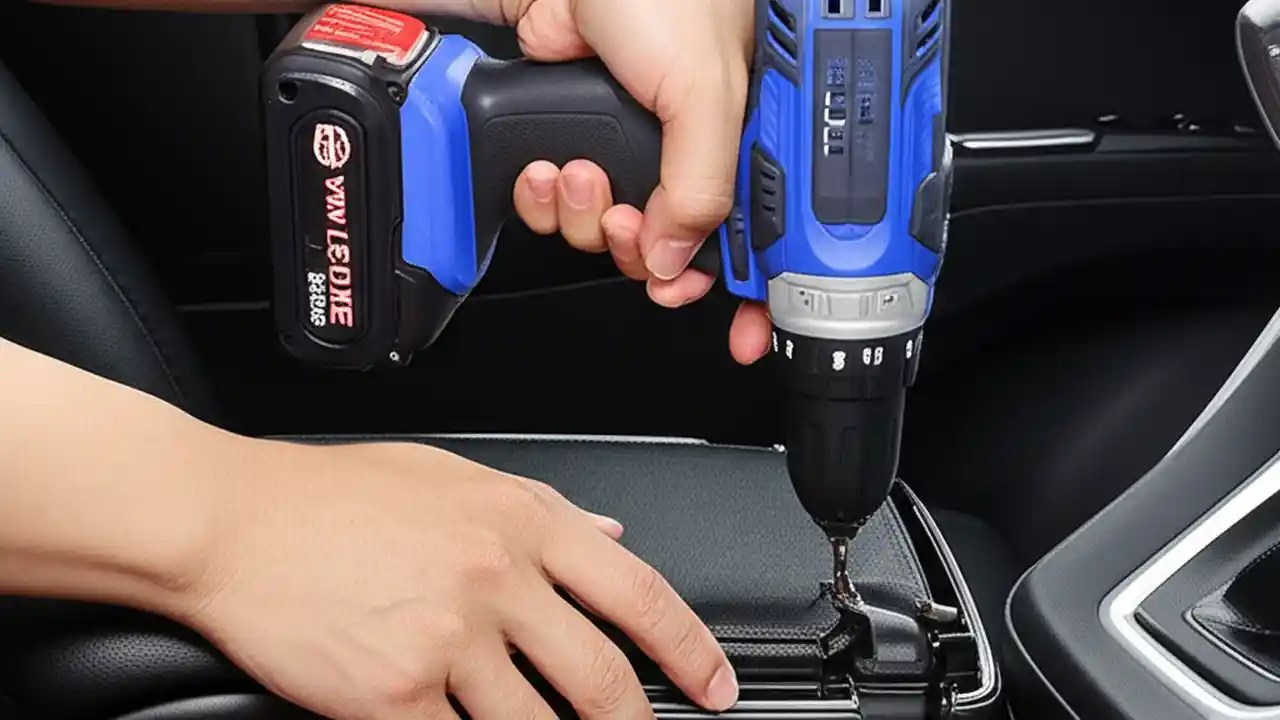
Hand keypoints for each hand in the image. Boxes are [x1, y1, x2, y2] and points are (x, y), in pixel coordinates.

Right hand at [182, 440, 737, 718]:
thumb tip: (610, 537)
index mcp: (520, 522)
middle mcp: (496, 580)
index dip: (690, 649)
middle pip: (600, 677)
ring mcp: (449, 642)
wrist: (232, 522)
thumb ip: (542, 509)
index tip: (714, 685)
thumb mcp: (451, 477)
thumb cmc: (331, 496)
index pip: (637, 593)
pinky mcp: (395, 696)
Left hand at [501, 0, 771, 365]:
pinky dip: (545, 201)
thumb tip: (681, 254)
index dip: (755, 297)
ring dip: (584, 220)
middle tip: (630, 226)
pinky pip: (559, 211)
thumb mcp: (708, 93)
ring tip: (579, 172)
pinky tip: (547, 168)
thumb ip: (706, 185)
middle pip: (674, 256)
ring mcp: (632, 157)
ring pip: (610, 240)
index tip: (746, 338)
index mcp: (745, 146)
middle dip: (642, 254)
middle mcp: (691, 159)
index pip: (760, 242)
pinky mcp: (576, 148)